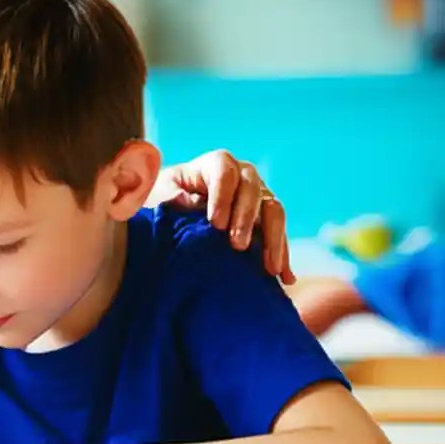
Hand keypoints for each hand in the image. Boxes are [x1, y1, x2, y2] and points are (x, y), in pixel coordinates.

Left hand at [152, 149, 293, 284]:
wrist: (171, 214)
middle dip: (247, 219)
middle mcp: (243, 177)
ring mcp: (258, 198)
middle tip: (238, 246)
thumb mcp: (159, 195)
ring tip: (269, 267)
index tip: (215, 223)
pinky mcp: (265, 221)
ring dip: (273, 239)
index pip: (224, 173)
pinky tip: (285, 278)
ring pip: (274, 212)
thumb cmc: (163, 199)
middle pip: (253, 190)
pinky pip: (279, 235)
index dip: (222, 196)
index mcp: (216, 165)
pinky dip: (282, 256)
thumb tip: (188, 202)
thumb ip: (170, 197)